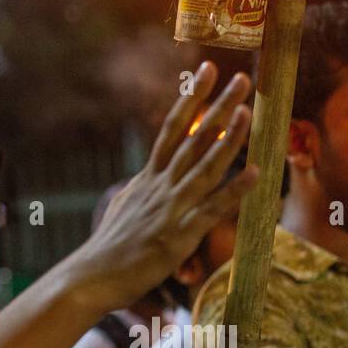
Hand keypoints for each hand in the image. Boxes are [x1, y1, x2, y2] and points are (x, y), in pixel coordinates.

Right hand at [68, 62, 256, 304]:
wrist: (91, 276)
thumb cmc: (108, 248)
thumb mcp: (124, 208)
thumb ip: (139, 191)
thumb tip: (141, 180)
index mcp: (148, 178)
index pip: (172, 128)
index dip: (191, 98)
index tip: (206, 70)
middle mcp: (160, 186)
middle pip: (193, 138)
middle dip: (217, 106)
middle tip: (241, 78)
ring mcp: (170, 208)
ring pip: (204, 166)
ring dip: (229, 138)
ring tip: (248, 112)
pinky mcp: (179, 234)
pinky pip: (212, 208)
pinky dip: (235, 190)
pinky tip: (256, 173)